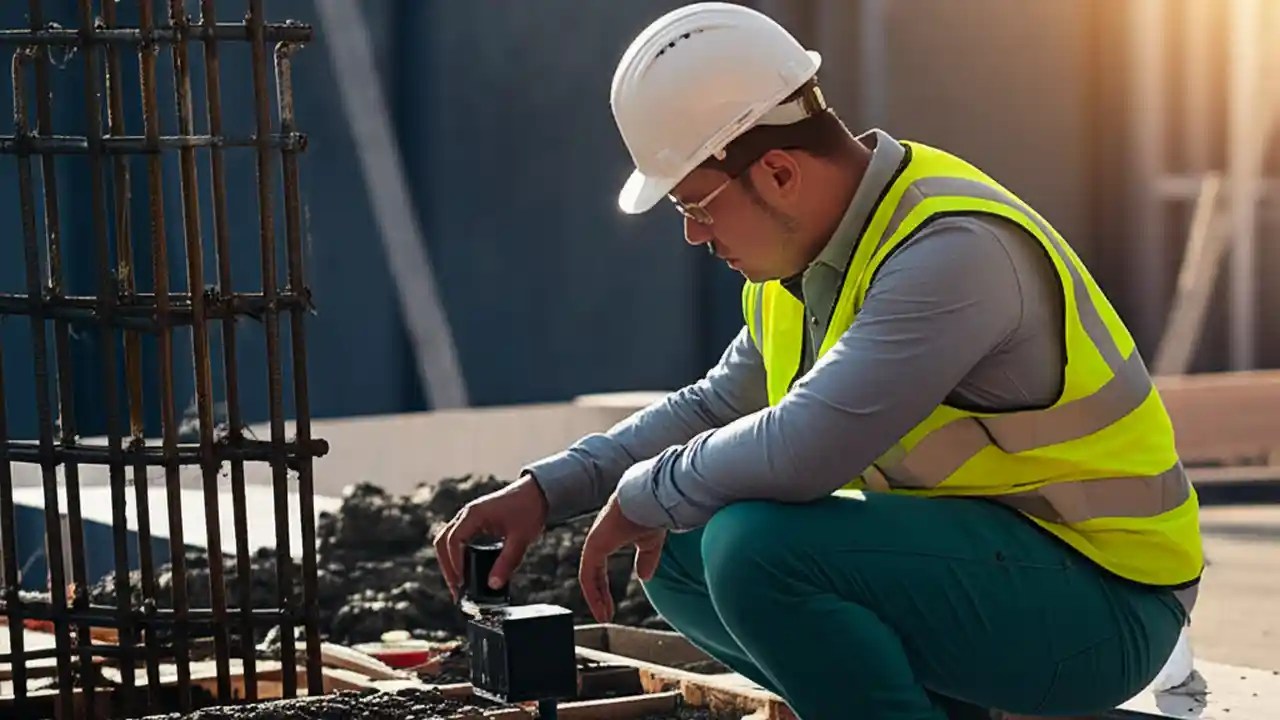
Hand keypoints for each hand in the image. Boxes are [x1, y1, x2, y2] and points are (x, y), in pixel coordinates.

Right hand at [432, 473, 548, 601]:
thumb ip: (507, 562)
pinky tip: (466, 570)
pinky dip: (456, 555)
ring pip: (447, 540)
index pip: (453, 541)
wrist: (538, 492)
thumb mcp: (521, 539)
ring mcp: (469, 517)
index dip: (454, 563)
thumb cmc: (529, 510)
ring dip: (449, 562)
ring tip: (459, 585)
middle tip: (456, 590)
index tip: (461, 583)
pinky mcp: (475, 521)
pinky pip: (457, 538)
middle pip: (443, 541)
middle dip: (447, 567)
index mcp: (474, 514)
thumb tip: (493, 585)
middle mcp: (467, 514)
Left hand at [578, 492, 665, 622]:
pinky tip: (602, 607)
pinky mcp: (594, 546)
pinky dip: (594, 593)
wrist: (651, 499)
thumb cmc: (651, 514)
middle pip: (592, 576)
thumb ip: (646, 559)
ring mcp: (594, 543)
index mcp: (608, 539)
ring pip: (588, 578)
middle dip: (598, 597)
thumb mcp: (650, 543)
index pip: (598, 569)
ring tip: (604, 616)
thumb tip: (644, 577)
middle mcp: (598, 541)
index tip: (609, 608)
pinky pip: (588, 575)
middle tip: (604, 615)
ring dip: (595, 599)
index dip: (602, 589)